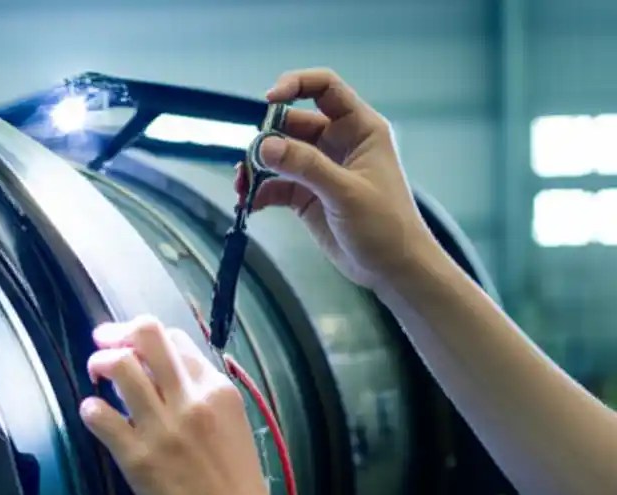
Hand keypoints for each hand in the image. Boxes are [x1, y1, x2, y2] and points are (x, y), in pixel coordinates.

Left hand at [79, 315, 290, 494]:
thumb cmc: (236, 486)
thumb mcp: (231, 425)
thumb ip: (202, 396)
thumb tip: (167, 373)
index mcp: (217, 390)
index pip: (174, 338)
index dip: (145, 337)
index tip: (131, 347)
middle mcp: (189, 400)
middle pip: (146, 335)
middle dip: (116, 333)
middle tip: (102, 344)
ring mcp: (162, 427)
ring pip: (118, 365)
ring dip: (98, 363)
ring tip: (95, 376)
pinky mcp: (137, 457)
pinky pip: (99, 414)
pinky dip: (90, 408)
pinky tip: (95, 415)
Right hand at [238, 68, 441, 292]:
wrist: (393, 269)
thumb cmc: (385, 225)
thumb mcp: (346, 192)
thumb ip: (305, 166)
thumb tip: (264, 146)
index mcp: (359, 129)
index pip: (325, 88)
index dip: (295, 85)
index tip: (268, 100)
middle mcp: (337, 142)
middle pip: (291, 124)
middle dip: (266, 139)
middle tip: (249, 163)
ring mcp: (320, 169)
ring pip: (278, 155)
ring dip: (257, 168)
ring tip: (242, 187)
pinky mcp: (306, 195)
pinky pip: (275, 184)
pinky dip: (259, 192)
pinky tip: (249, 205)